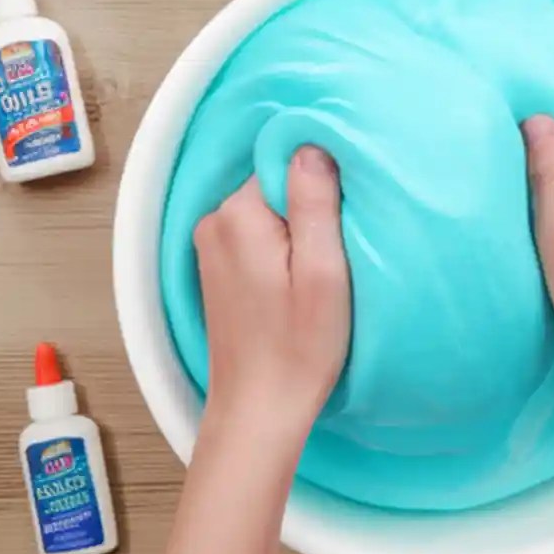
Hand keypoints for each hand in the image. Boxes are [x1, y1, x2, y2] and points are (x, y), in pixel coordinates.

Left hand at [193, 146, 350, 423]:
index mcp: (238, 214)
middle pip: (276, 188)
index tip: (343, 227)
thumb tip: (313, 144)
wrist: (260, 409)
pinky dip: (281, 252)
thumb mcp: (323, 270)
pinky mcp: (216, 270)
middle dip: (309, 212)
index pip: (288, 165)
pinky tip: (296, 286)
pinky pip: (256, 238)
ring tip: (317, 276)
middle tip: (337, 256)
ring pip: (268, 214)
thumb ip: (315, 202)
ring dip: (297, 235)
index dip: (323, 190)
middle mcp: (214, 222)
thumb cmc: (299, 347)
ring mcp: (210, 247)